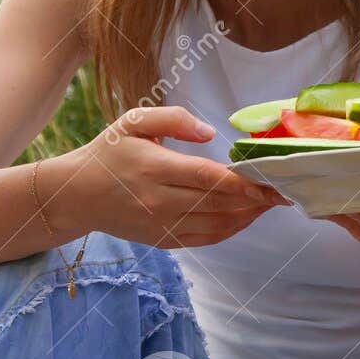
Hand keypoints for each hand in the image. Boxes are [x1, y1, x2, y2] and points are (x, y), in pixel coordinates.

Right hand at [55, 106, 289, 248]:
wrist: (75, 195)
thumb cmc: (109, 152)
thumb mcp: (133, 121)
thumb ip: (173, 118)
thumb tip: (210, 132)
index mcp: (155, 168)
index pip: (209, 179)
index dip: (244, 182)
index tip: (272, 179)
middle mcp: (159, 201)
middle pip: (219, 204)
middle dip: (256, 199)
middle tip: (284, 190)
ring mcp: (161, 225)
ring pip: (216, 225)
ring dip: (248, 216)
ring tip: (271, 202)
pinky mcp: (163, 240)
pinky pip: (205, 239)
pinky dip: (230, 230)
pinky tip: (247, 217)